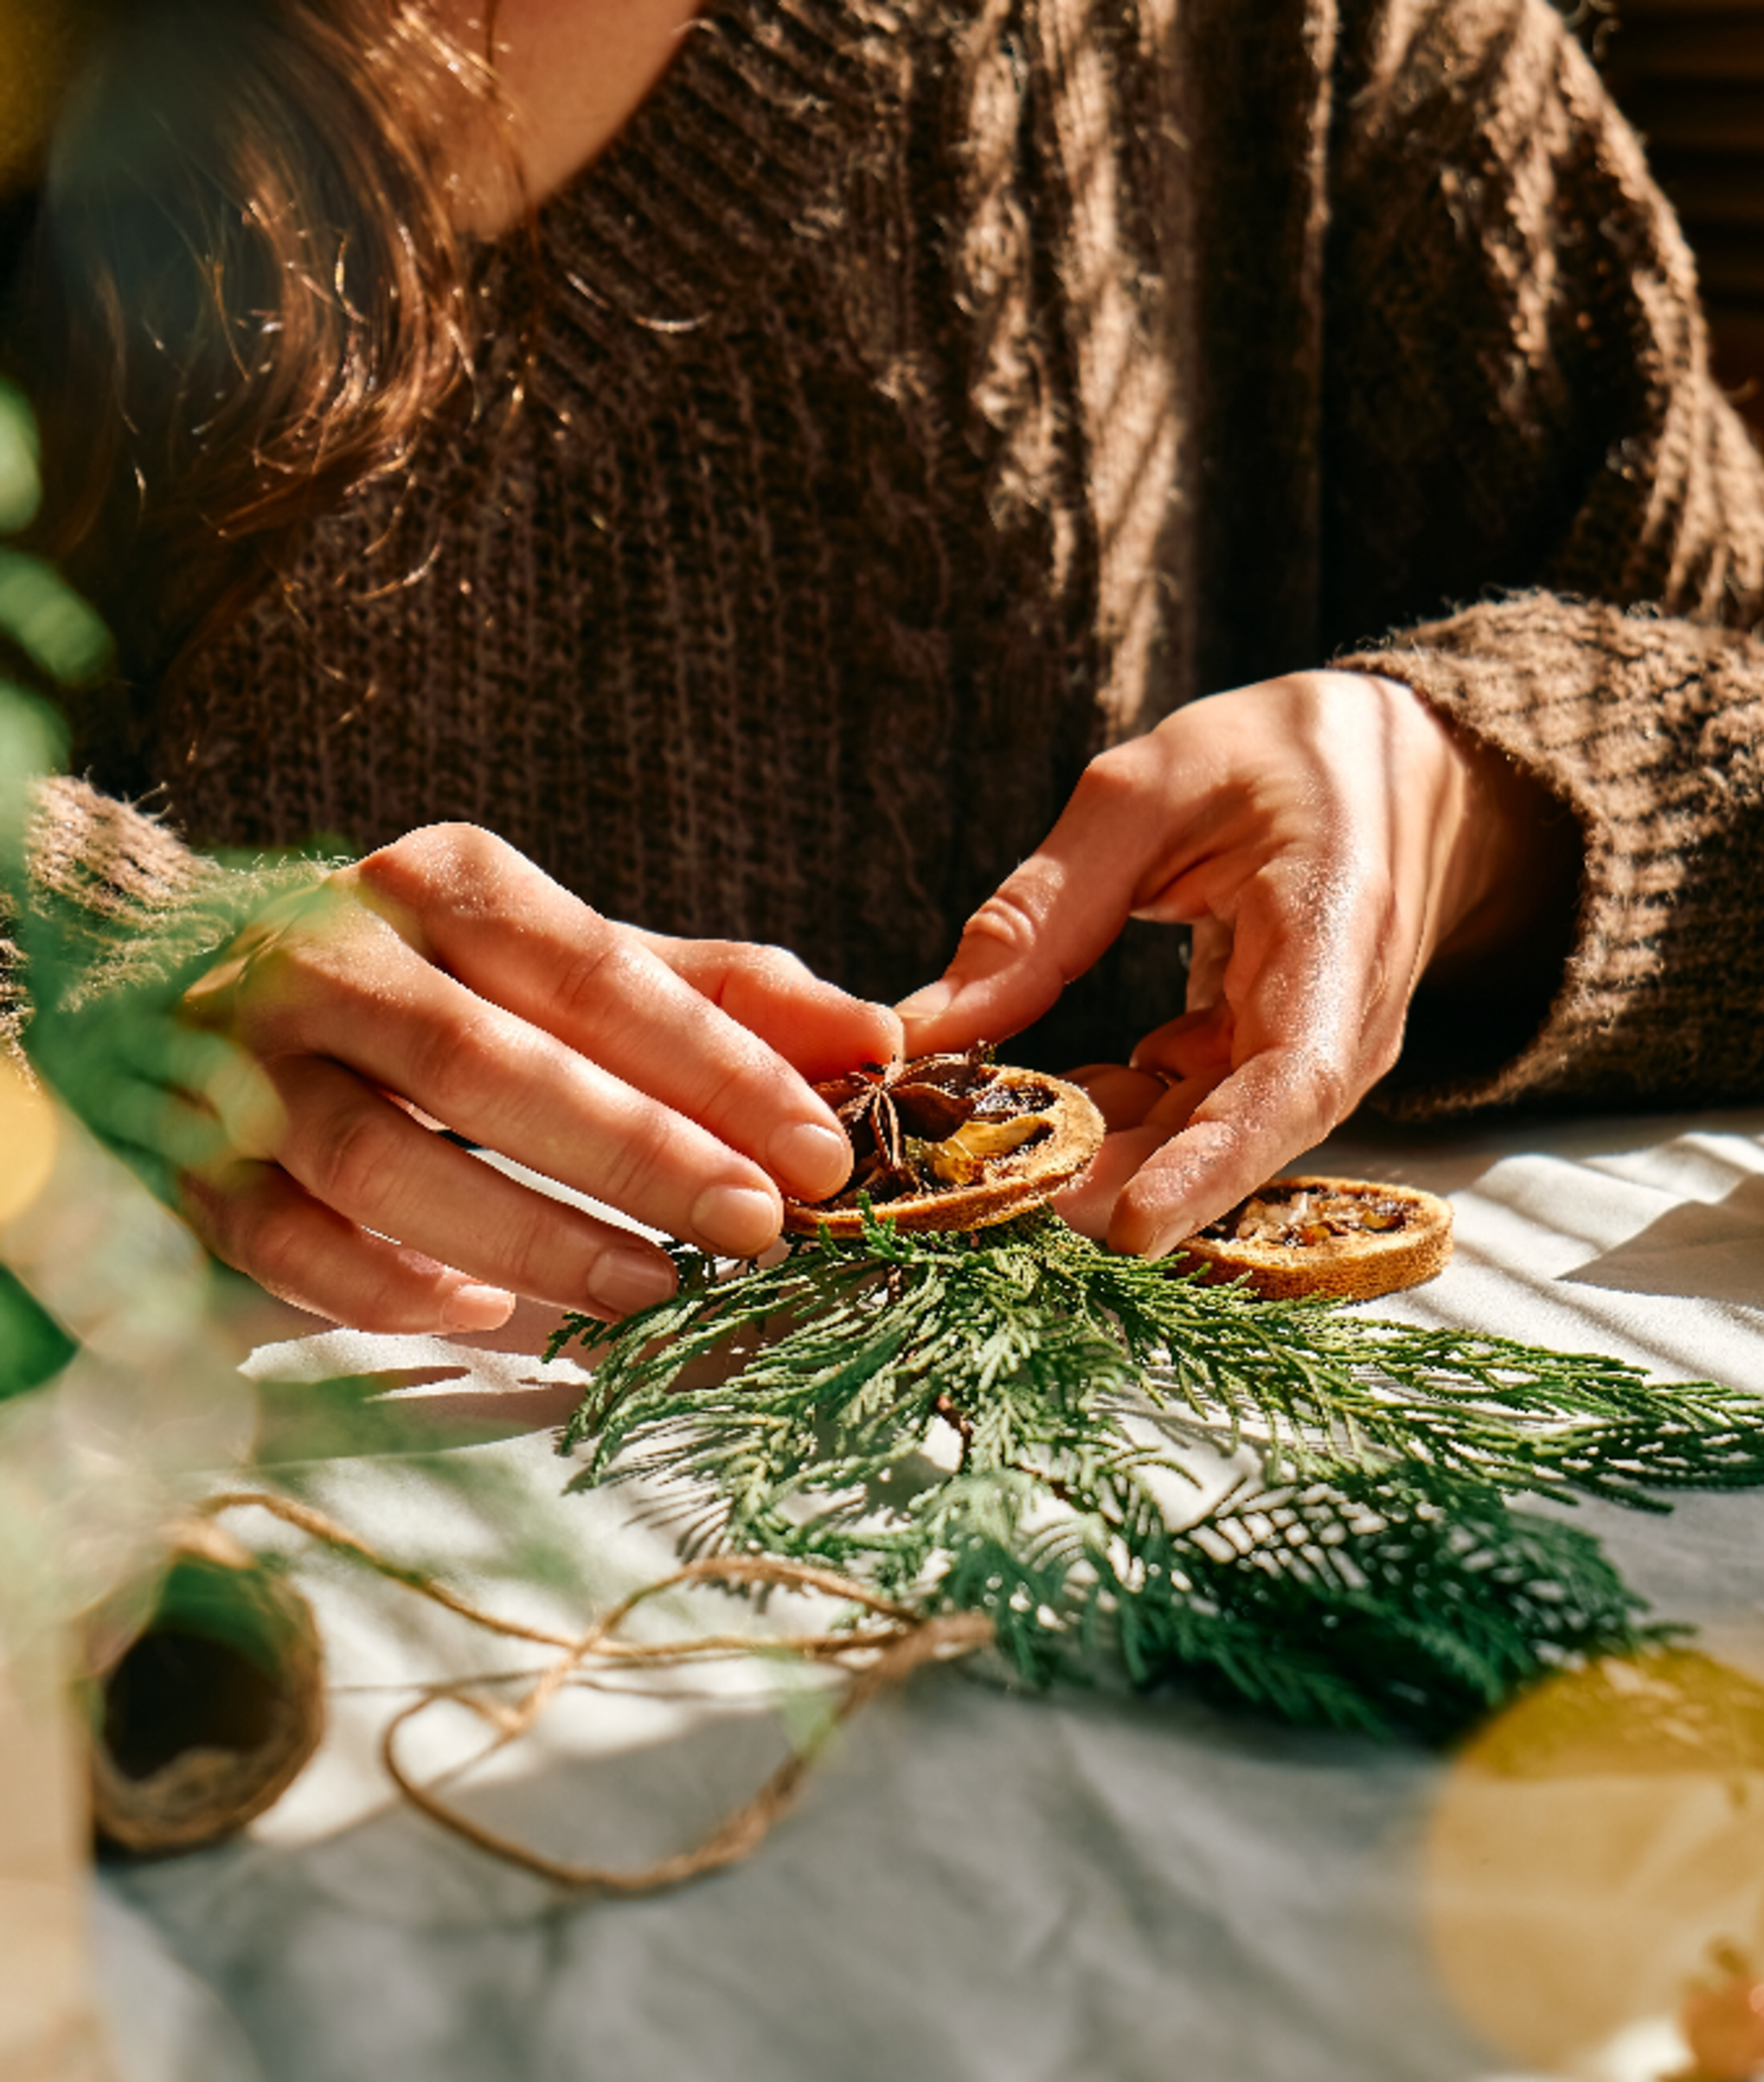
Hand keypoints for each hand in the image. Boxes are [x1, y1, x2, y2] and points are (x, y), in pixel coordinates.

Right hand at [176, 824, 900, 1330]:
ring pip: (375, 1154)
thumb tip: (874, 1035)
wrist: (176, 981)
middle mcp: (331, 955)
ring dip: (521, 1229)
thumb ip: (712, 997)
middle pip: (488, 1059)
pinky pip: (277, 1236)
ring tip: (650, 1286)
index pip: (596, 972)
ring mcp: (241, 1063)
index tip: (823, 1150)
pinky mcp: (186, 1165)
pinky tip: (479, 1316)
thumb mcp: (565, 964)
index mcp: (442, 886)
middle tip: (758, 1225)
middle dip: (636, 1150)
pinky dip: (377, 1283)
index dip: (718, 1063)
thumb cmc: (433, 980)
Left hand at [896, 672, 1572, 1253]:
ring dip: (1113, 1152)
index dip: (1212, 1165)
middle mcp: (1347, 1018)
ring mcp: (1321, 1050)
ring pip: (1213, 1136)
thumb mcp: (1143, 794)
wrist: (1391, 762)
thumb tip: (927, 1028)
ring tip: (1004, 1144)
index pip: (1292, 1081)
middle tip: (998, 1192)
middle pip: (1241, 1134)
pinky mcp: (1283, 1061)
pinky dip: (1127, 1117)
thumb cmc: (1277, 756)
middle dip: (1124, 1177)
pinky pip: (1204, 1114)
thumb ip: (1040, 913)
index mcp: (1336, 931)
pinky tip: (1055, 1100)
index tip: (1128, 1226)